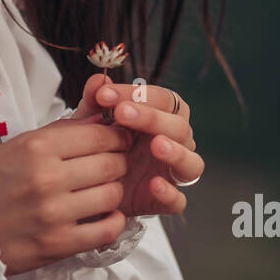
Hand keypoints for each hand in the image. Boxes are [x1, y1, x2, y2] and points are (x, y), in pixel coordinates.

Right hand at [0, 115, 133, 275]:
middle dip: (118, 163)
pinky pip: (107, 229)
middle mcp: (47, 177)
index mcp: (37, 147)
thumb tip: (102, 117)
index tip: (117, 141)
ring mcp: (54, 213)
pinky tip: (102, 216)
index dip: (117, 137)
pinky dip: (112, 221)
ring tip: (100, 192)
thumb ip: (62, 131)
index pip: (100, 136)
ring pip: (113, 195)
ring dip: (113, 192)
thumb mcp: (18, 146)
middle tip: (111, 166)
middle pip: (111, 164)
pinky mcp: (58, 244)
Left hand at [69, 73, 201, 217]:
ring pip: (191, 163)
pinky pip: (178, 200)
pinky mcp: (166, 201)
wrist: (88, 185)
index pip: (164, 99)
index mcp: (163, 117)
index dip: (139, 93)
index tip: (105, 94)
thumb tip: (98, 79)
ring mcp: (173, 173)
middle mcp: (175, 143)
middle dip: (152, 118)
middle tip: (122, 113)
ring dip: (176, 152)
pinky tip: (154, 185)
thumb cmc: (99, 145)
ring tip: (156, 145)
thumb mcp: (91, 120)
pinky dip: (170, 193)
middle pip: (179, 127)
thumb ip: (95, 100)